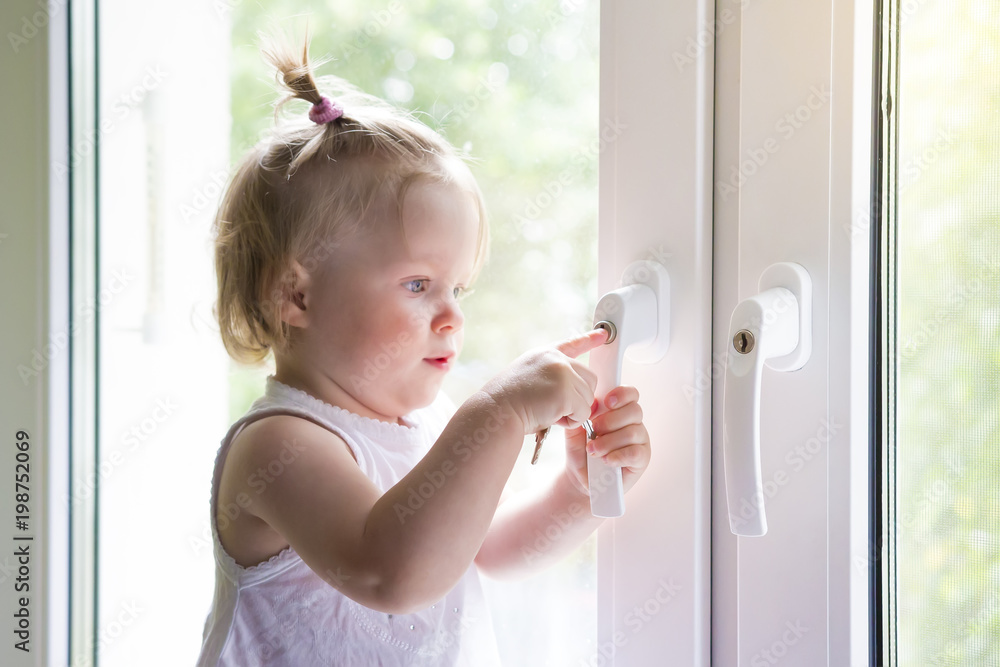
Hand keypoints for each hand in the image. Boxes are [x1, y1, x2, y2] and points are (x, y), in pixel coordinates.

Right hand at [483, 329, 607, 434]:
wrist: (495, 412)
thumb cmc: (507, 404)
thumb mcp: (528, 379)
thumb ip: (553, 379)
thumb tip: (581, 396)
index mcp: (544, 354)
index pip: (572, 344)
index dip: (588, 339)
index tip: (603, 334)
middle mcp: (556, 359)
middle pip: (589, 379)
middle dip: (578, 397)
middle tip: (554, 407)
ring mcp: (562, 373)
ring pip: (588, 398)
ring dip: (573, 411)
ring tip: (548, 412)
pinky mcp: (566, 392)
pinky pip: (583, 413)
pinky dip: (571, 421)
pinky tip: (551, 417)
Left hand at [563, 385, 649, 497]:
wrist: (580, 478)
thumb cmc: (580, 452)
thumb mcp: (574, 431)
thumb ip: (580, 415)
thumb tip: (592, 403)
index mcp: (620, 411)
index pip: (631, 394)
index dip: (622, 394)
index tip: (607, 402)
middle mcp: (633, 423)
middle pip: (634, 411)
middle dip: (610, 421)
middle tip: (594, 431)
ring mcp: (640, 441)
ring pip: (632, 432)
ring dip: (609, 442)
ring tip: (593, 451)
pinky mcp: (642, 460)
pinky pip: (635, 453)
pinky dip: (617, 456)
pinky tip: (605, 460)